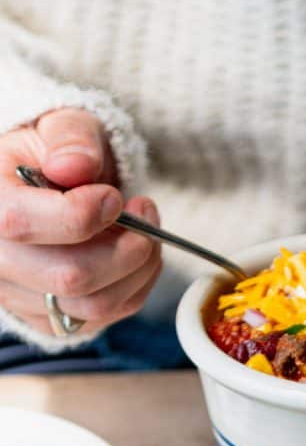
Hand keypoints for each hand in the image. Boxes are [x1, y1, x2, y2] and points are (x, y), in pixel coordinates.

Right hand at [0, 108, 160, 336]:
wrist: (50, 186)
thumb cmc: (54, 155)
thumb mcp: (61, 127)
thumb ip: (71, 139)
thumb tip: (75, 167)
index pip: (19, 224)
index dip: (81, 214)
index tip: (113, 197)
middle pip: (69, 277)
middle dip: (126, 245)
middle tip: (143, 211)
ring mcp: (20, 297)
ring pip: (94, 305)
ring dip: (139, 267)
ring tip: (146, 231)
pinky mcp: (52, 319)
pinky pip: (108, 316)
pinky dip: (138, 285)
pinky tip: (138, 254)